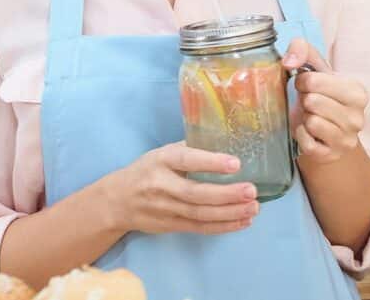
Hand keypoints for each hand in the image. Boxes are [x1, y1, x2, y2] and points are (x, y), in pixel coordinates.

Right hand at [100, 142, 259, 236]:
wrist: (116, 201)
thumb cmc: (148, 170)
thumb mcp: (163, 153)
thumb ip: (192, 148)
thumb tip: (229, 142)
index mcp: (162, 160)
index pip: (187, 160)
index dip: (211, 162)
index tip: (236, 163)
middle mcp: (162, 186)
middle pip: (196, 193)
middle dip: (227, 194)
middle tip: (252, 190)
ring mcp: (165, 209)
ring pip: (200, 214)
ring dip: (230, 213)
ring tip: (253, 207)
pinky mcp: (170, 225)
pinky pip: (199, 228)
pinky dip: (223, 226)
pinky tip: (243, 221)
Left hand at [282, 38, 368, 167]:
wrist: (327, 129)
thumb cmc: (321, 94)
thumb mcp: (316, 69)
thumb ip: (302, 50)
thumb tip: (288, 61)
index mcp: (358, 92)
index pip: (315, 81)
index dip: (303, 81)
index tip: (307, 85)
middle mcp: (358, 117)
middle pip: (313, 102)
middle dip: (305, 100)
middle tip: (310, 102)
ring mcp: (347, 139)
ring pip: (311, 122)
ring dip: (304, 118)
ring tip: (311, 116)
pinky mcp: (332, 155)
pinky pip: (306, 143)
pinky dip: (301, 135)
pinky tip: (308, 131)